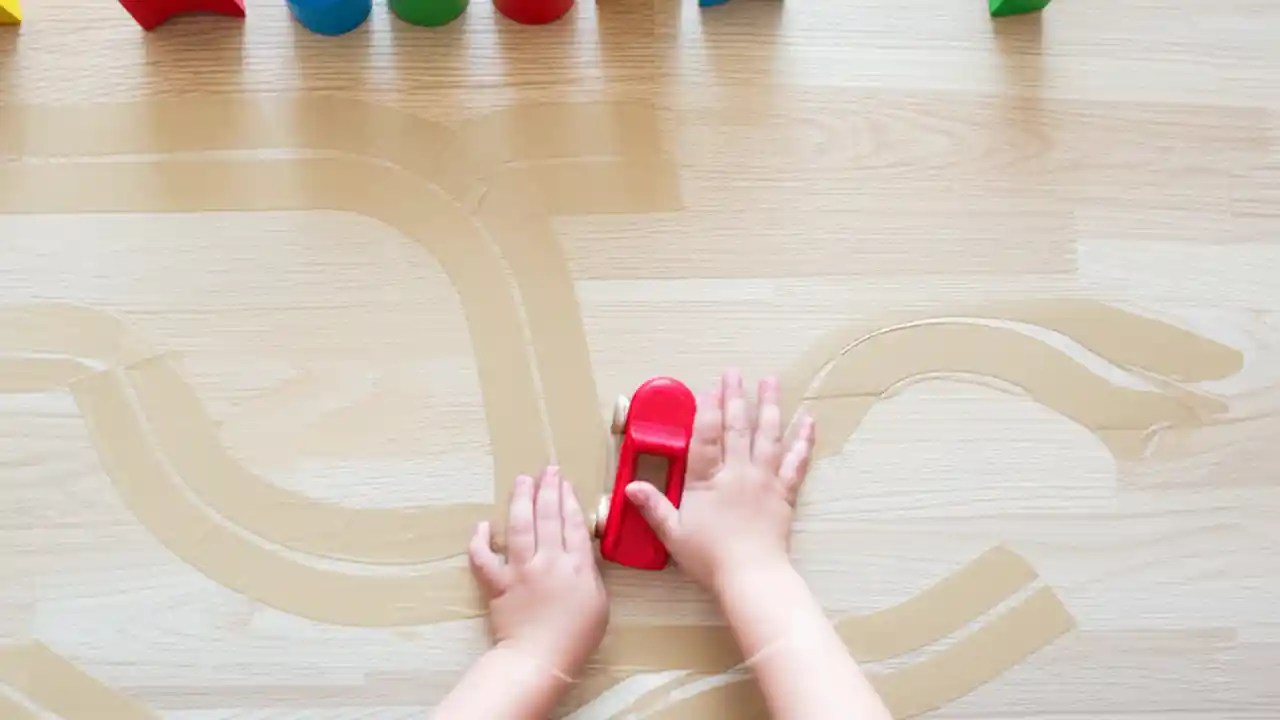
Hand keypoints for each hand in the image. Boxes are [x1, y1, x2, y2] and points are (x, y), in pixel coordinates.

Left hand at [467, 466, 608, 677]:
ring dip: (521, 500)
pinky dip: (480, 541)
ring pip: (520, 526)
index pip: (573, 523)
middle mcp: (549, 561)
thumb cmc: (575, 637)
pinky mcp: (498, 584)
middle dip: (548, 489)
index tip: (565, 482)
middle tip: (547, 470)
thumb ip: (589, 572)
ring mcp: (521, 571)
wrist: (540, 660)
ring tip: (522, 481)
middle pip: (548, 516)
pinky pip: (483, 558)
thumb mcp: (599, 602)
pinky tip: (483, 525)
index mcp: (577, 566)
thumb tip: (579, 550)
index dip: (569, 499)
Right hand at [625, 370, 815, 593]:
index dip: (706, 411)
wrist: (752, 575)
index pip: (705, 437)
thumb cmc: (710, 558)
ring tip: (770, 381)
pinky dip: (803, 440)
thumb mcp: (673, 533)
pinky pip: (796, 461)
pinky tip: (808, 420)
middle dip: (734, 397)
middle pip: (736, 428)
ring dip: (769, 406)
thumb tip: (630, 486)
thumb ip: (653, 506)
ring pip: (768, 435)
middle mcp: (738, 472)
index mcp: (708, 480)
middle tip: (734, 373)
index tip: (708, 389)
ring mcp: (764, 480)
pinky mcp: (784, 492)